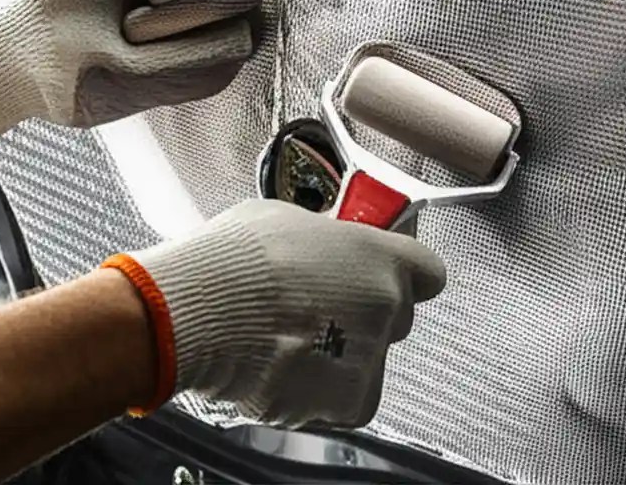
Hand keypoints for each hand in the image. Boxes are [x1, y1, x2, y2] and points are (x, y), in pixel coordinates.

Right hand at [103, 199, 447, 427]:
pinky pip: (337, 399)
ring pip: (364, 363)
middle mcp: (385, 312)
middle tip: (318, 306)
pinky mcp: (340, 405)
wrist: (198, 312)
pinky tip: (277, 366)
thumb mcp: (285, 221)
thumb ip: (321, 240)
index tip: (381, 274)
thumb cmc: (233, 260)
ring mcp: (365, 362)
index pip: (428, 272)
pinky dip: (313, 390)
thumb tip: (318, 246)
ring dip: (337, 356)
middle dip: (363, 314)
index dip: (402, 274)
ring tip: (284, 340)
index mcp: (382, 260)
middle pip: (396, 318)